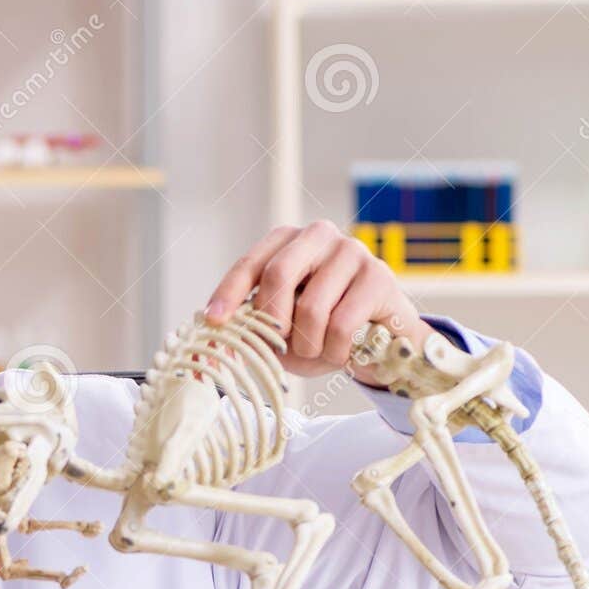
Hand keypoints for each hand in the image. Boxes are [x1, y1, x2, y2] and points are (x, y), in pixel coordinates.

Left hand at [203, 220, 433, 382]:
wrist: (382, 340)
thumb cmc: (322, 332)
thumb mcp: (279, 332)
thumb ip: (247, 331)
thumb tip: (206, 352)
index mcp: (287, 242)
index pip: (251, 264)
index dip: (229, 293)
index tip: (213, 321)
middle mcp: (318, 236)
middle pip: (279, 274)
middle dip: (272, 321)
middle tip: (280, 347)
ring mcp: (352, 251)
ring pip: (312, 308)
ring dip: (308, 346)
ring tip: (317, 350)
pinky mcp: (379, 276)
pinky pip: (341, 325)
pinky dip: (334, 351)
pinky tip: (342, 352)